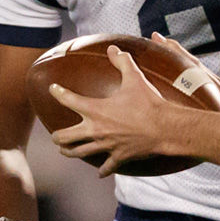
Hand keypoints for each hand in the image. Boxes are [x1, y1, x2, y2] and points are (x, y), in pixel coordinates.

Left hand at [50, 45, 176, 176]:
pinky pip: (106, 167)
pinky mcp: (119, 156)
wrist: (165, 127)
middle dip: (57, 137)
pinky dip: (102, 170)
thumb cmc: (149, 103)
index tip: (54, 89)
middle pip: (64, 137)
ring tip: (65, 151)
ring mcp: (106, 145)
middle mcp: (96, 130)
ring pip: (78, 153)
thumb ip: (122, 62)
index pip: (68, 100)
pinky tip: (99, 172)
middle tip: (56, 135)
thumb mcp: (135, 78)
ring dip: (69, 152)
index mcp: (96, 110)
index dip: (58, 92)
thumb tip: (113, 48)